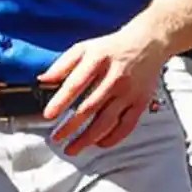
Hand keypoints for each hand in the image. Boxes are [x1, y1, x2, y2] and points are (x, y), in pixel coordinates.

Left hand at [38, 29, 165, 155]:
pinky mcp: (140, 103)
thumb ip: (63, 64)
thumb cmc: (111, 48)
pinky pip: (126, 126)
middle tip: (56, 138)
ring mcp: (129, 92)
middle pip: (90, 107)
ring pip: (107, 121)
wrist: (148, 43)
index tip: (48, 115)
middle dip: (71, 126)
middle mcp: (114, 77)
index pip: (76, 83)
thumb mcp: (84, 48)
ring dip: (88, 138)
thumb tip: (43, 79)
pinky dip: (112, 138)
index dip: (61, 101)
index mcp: (98, 60)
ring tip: (72, 148)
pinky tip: (98, 143)